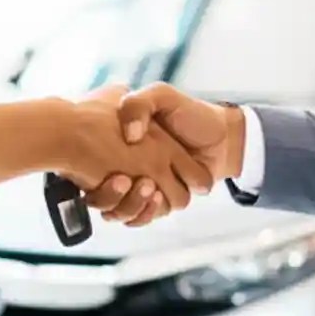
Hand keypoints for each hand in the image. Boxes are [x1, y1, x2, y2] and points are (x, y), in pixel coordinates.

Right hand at [85, 83, 244, 224]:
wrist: (224, 136)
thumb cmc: (191, 114)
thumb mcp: (161, 96)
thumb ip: (139, 105)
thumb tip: (128, 135)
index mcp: (124, 146)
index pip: (90, 167)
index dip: (94, 171)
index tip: (103, 164)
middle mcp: (131, 169)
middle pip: (104, 195)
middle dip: (113, 191)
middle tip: (124, 177)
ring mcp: (143, 188)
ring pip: (122, 210)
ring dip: (131, 202)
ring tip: (147, 184)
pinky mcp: (158, 203)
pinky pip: (140, 218)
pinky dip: (145, 212)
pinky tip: (155, 196)